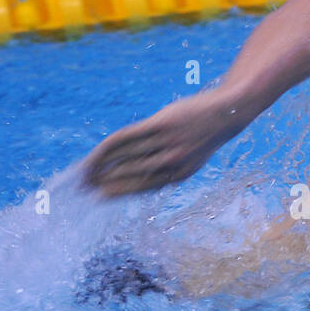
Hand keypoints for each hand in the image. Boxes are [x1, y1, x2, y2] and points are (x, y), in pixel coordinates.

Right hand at [82, 88, 239, 196]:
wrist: (226, 113)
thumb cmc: (202, 137)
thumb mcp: (188, 159)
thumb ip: (163, 169)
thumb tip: (133, 179)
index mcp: (178, 177)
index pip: (140, 188)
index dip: (117, 193)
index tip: (98, 197)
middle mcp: (172, 163)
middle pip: (130, 173)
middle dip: (103, 181)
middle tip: (84, 186)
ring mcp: (167, 142)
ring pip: (126, 156)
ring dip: (101, 165)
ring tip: (85, 171)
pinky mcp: (162, 124)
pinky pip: (129, 136)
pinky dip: (110, 145)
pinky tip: (98, 152)